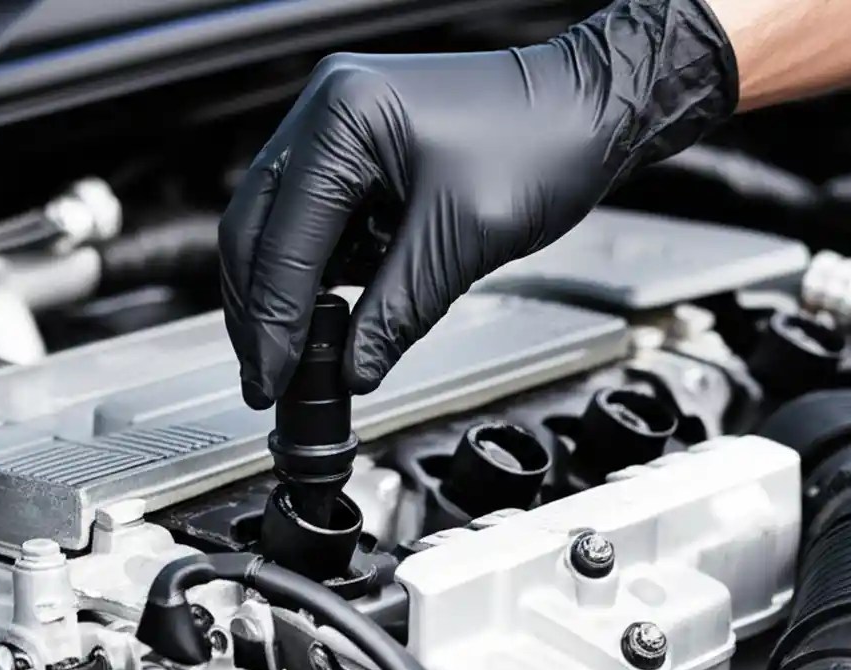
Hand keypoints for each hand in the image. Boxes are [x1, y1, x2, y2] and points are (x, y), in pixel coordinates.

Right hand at [220, 0, 737, 408]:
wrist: (594, 109)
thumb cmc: (547, 142)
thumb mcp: (463, 240)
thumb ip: (396, 310)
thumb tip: (352, 369)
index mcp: (344, 116)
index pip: (282, 238)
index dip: (273, 321)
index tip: (273, 379)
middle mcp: (329, 109)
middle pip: (256, 226)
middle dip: (260, 309)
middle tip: (269, 376)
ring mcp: (341, 125)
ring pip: (281, 226)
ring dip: (289, 291)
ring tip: (309, 351)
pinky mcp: (362, 148)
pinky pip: (320, 218)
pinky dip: (324, 268)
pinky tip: (341, 307)